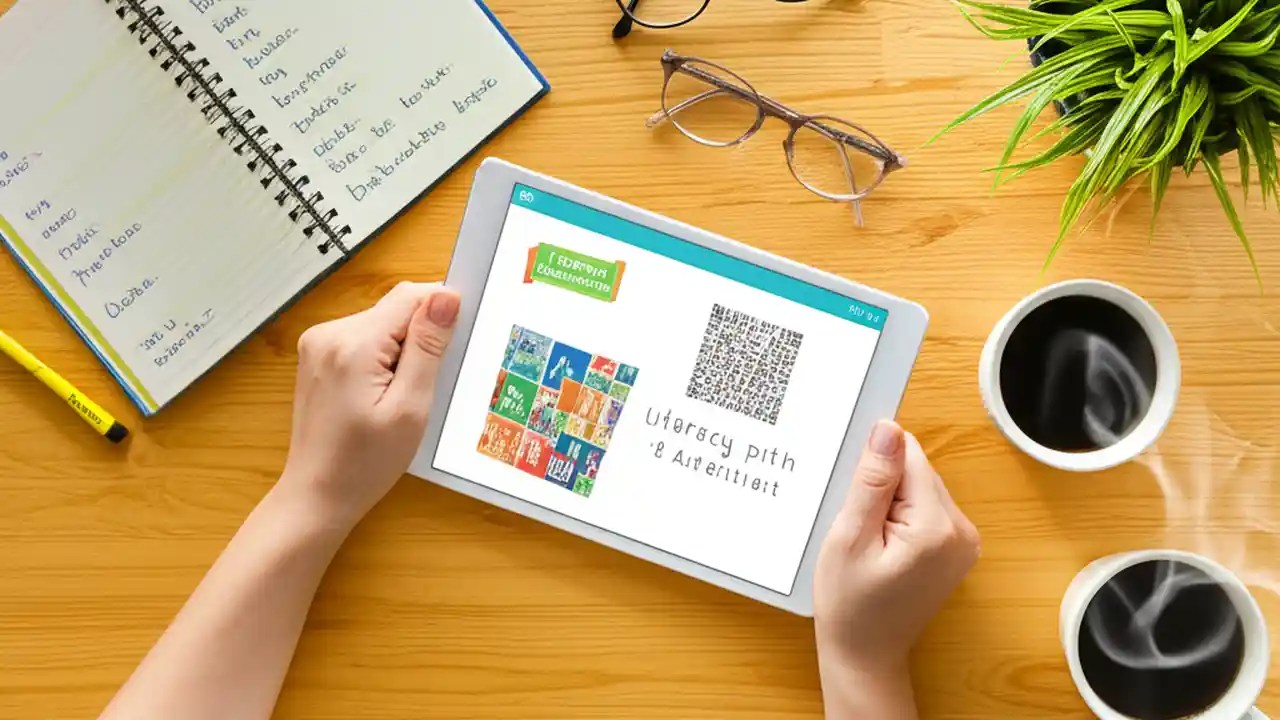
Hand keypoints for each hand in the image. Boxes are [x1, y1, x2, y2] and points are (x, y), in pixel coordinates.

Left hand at [280, 282, 460, 527]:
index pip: (410, 296)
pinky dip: (381, 358)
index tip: (453, 348)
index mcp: (353, 344)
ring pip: (381, 324)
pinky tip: (381, 395)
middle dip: (419, 338)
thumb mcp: (410, 408)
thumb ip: (428, 348)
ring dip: (401, 351)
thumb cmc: (365, 463)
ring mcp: (317, 343)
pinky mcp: (316, 355)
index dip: (441, 313)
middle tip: (425, 386)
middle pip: (394, 309)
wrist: (317, 495)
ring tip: (400, 396)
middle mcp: (329, 333)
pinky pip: (363, 339)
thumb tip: (446, 296)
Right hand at [814, 421, 978, 718]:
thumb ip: (872, 481)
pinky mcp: (957, 548)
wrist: (865, 654)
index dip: (874, 471)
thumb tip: (888, 430)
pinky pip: (925, 509)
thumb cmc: (851, 605)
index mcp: (937, 527)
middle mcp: (962, 531)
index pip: (909, 457)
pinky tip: (882, 546)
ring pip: (920, 488)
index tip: (856, 501)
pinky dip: (900, 518)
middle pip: (917, 472)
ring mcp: (964, 542)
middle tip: (859, 529)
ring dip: (890, 504)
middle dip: (882, 489)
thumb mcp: (849, 537)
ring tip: (870, 541)